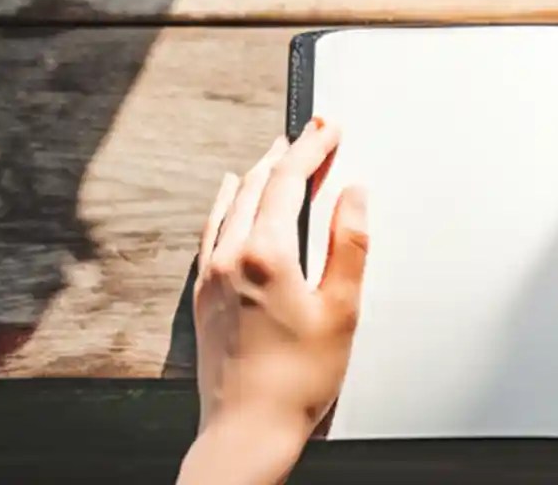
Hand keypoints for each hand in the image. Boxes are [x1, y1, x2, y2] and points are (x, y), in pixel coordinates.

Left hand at [178, 120, 368, 484]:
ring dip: (258, 173)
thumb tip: (353, 196)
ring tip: (280, 153)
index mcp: (266, 256)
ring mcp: (211, 275)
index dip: (313, 149)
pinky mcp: (203, 294)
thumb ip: (349, 244)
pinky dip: (226, 202)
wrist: (248, 430)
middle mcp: (230, 258)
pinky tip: (228, 194)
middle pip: (257, 185)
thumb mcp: (343, 309)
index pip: (288, 182)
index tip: (331, 129)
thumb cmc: (298, 380)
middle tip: (315, 133)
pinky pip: (211, 229)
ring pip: (231, 203)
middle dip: (289, 154)